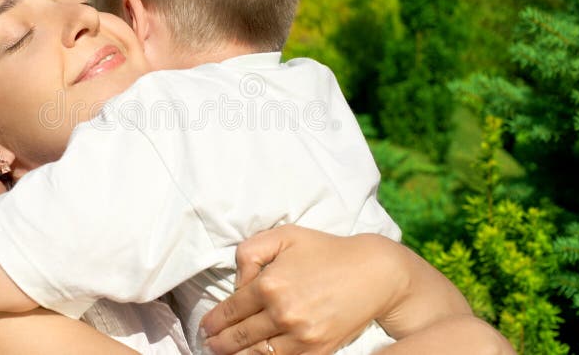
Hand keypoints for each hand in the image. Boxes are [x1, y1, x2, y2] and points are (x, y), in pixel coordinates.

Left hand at [200, 225, 407, 354]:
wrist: (373, 273)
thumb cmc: (325, 251)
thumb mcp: (284, 236)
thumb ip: (250, 252)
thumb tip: (237, 282)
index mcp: (270, 284)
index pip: (231, 310)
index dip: (214, 321)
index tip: (205, 327)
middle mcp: (282, 313)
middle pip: (239, 337)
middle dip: (219, 343)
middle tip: (208, 344)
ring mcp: (300, 336)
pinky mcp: (317, 351)